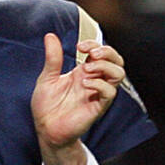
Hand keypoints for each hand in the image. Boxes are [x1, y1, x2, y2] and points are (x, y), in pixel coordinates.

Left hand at [32, 33, 125, 156]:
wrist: (45, 129)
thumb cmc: (47, 106)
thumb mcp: (47, 78)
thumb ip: (52, 58)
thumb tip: (50, 36)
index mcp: (83, 72)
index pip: (101, 52)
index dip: (95, 44)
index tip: (80, 46)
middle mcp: (94, 80)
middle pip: (116, 60)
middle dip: (107, 52)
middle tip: (91, 54)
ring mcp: (97, 93)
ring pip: (118, 74)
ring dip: (105, 67)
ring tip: (87, 69)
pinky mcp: (98, 107)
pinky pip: (110, 93)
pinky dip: (100, 84)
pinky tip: (85, 84)